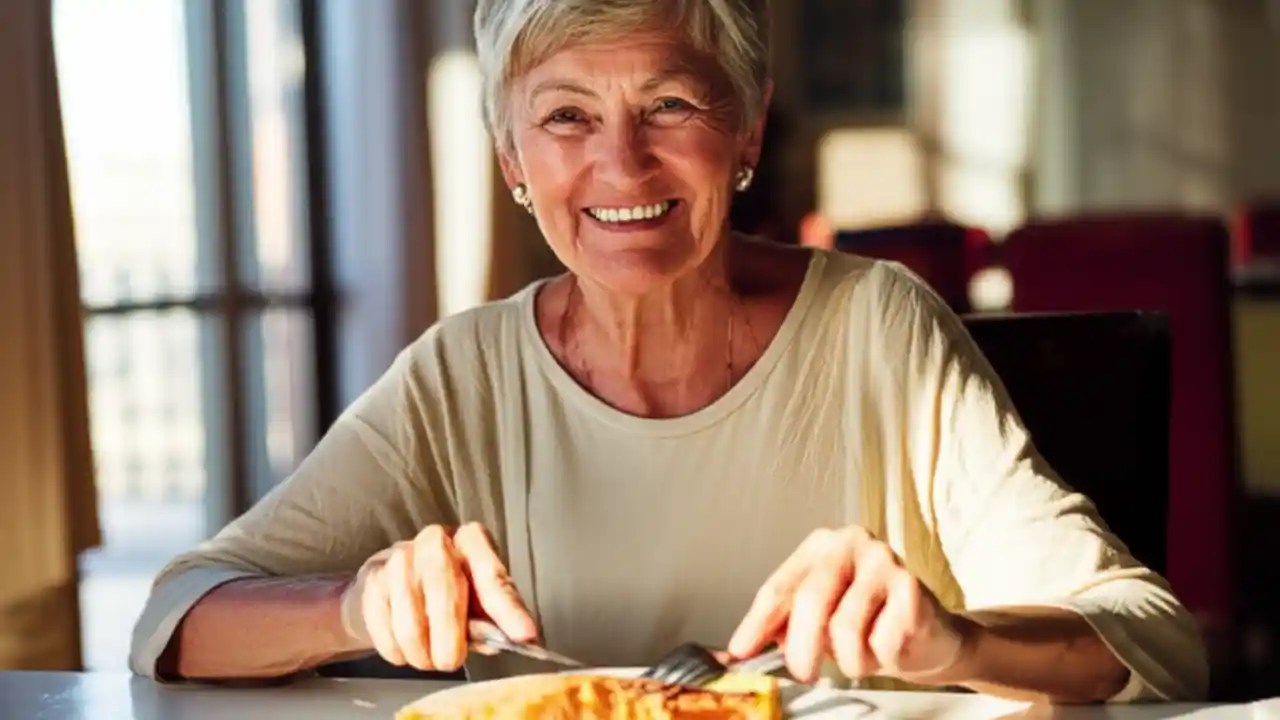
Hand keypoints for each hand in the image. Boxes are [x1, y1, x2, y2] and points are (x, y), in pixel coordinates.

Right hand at [340, 522, 537, 671]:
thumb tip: (518, 638)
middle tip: (451, 662)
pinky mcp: (372, 580)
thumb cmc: (445, 594)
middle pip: (446, 595)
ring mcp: (400, 557)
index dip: (508, 608)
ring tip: (428, 659)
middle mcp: (436, 541)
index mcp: (471, 540)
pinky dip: (398, 652)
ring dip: (422, 653)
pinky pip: (385, 631)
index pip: (492, 574)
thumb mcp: (478, 600)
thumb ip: (496, 616)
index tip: (525, 635)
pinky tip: (406, 650)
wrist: (390, 587)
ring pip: (412, 621)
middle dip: (451, 640)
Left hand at [728, 526, 969, 684]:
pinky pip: (882, 640)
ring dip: (850, 659)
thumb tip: (741, 651)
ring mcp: (884, 561)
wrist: (929, 634)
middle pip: (811, 600)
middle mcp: (851, 543)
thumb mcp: (820, 620)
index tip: (740, 652)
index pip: (780, 586)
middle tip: (802, 674)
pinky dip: (880, 657)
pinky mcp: (913, 588)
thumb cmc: (867, 623)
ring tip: (860, 658)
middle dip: (801, 647)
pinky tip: (889, 647)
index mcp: (820, 546)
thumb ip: (784, 627)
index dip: (757, 623)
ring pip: (846, 626)